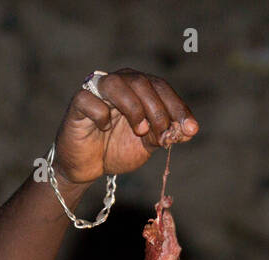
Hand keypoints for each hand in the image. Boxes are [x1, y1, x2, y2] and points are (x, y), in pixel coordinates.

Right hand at [52, 69, 198, 184]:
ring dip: (134, 108)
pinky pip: (89, 99)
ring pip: (117, 84)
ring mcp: (96, 91)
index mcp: (137, 87)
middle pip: (142, 83)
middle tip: (163, 136)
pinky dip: (101, 114)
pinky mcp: (77, 103)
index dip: (178, 107)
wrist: (89, 167)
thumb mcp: (149, 143)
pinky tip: (104, 128)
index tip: (191, 129)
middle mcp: (118, 83)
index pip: (161, 87)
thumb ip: (168, 134)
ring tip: (140, 131)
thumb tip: (190, 130)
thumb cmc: (117, 148)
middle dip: (159, 111)